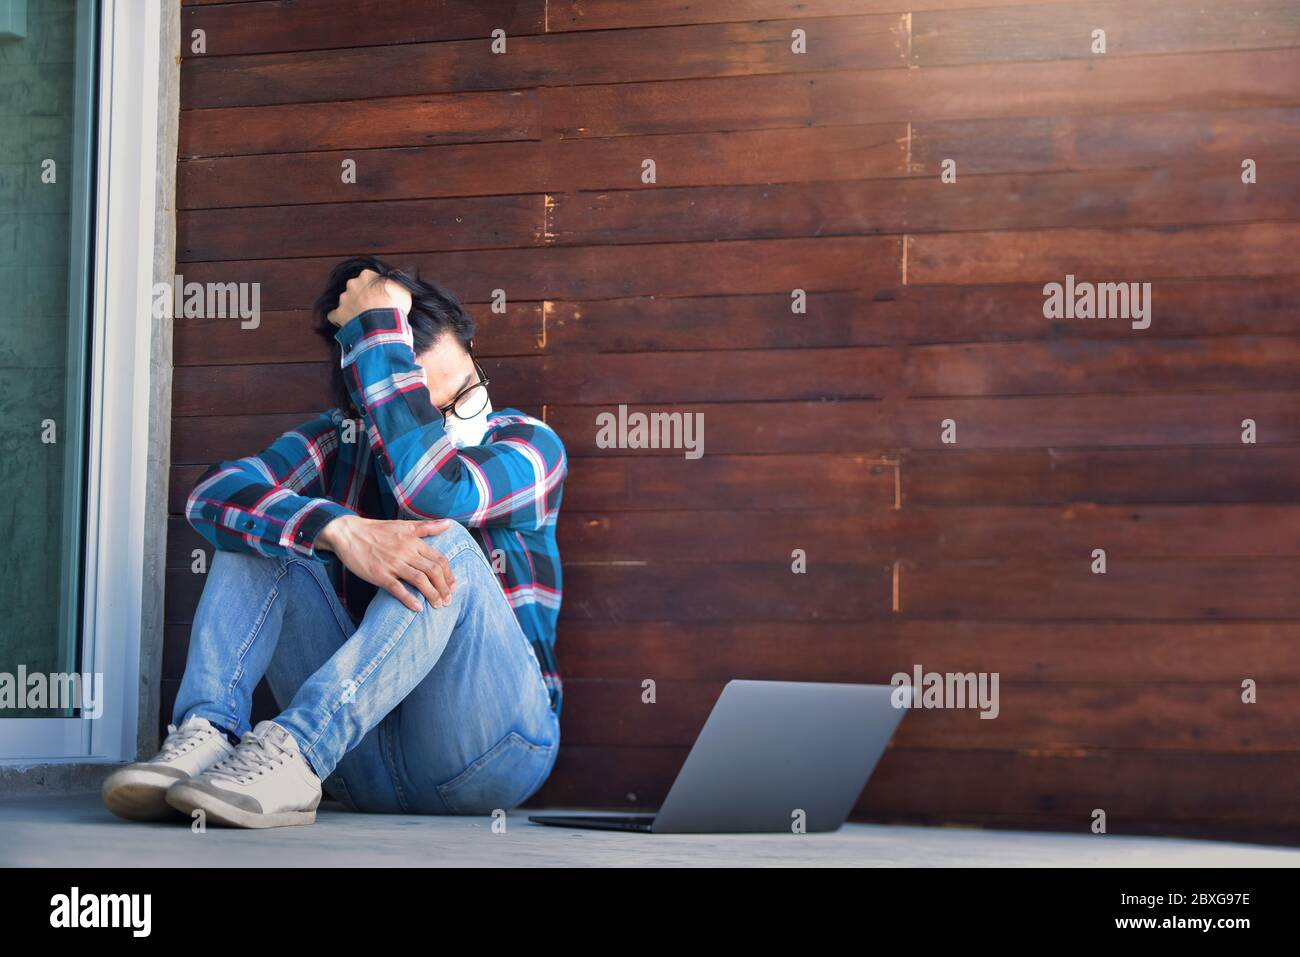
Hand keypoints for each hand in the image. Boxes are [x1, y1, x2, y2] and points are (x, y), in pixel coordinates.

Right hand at [316, 515, 455, 611]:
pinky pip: (398, 589)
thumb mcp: (404, 525)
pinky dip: (410, 599)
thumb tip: (448, 524)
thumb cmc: (377, 530)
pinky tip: (418, 608)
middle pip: (433, 571)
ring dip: (432, 595)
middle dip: (444, 588)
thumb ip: (427, 527)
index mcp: (414, 541)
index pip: (439, 559)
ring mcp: (393, 564)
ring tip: (438, 605)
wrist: (348, 533)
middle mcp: (406, 552)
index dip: (449, 575)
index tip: (452, 586)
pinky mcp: (379, 575)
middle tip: (447, 600)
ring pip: (420, 581)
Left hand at [326, 269, 413, 326]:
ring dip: (353, 307)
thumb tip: (394, 282)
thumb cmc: (394, 307)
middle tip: (372, 307)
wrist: (382, 325)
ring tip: (363, 318)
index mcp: (367, 275)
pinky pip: (335, 315)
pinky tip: (349, 323)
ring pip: (346, 301)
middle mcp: (352, 284)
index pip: (368, 278)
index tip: (380, 296)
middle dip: (362, 296)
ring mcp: (344, 299)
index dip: (374, 288)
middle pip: (355, 288)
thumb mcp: (403, 290)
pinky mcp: (338, 313)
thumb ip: (395, 283)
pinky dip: (340, 318)